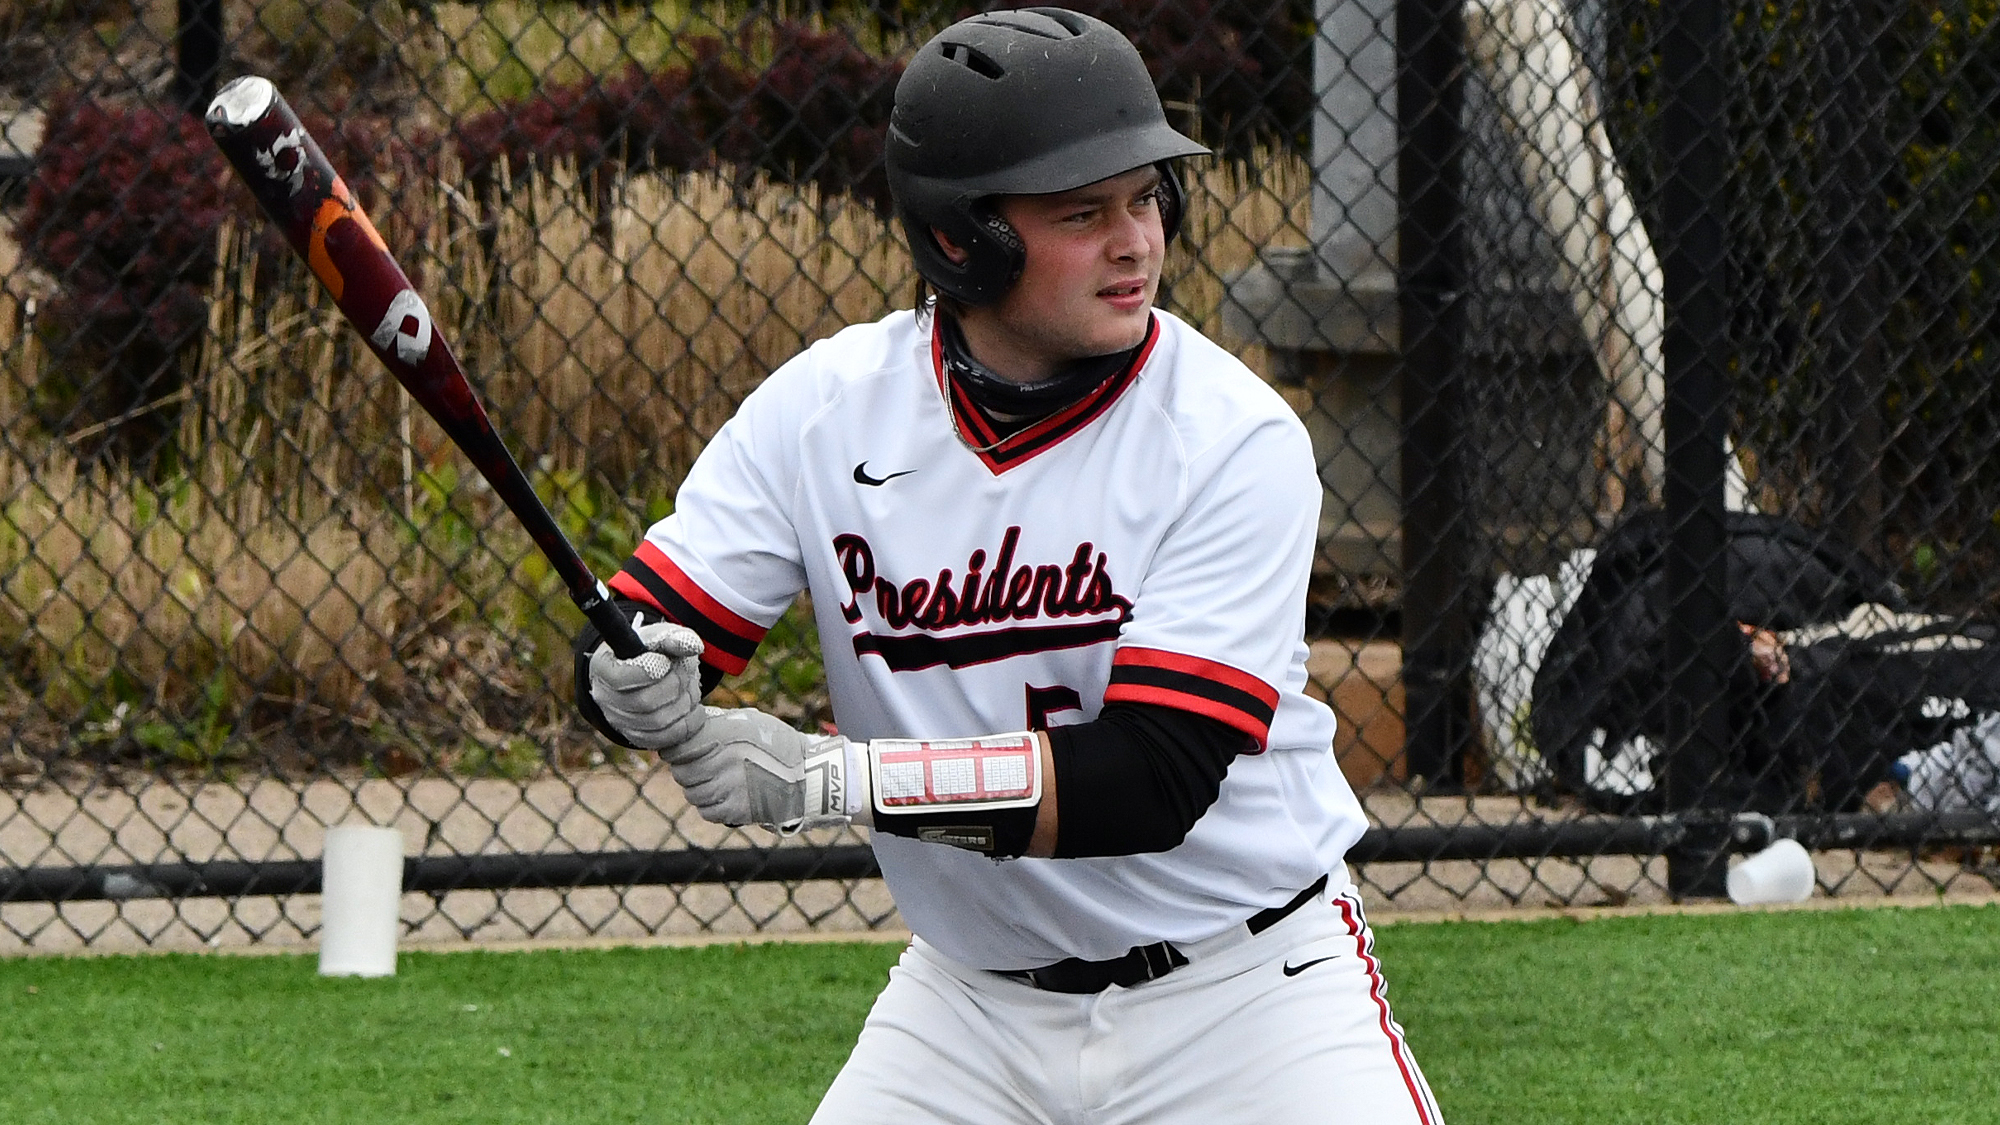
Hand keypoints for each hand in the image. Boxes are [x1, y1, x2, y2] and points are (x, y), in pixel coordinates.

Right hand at [587, 619, 706, 748]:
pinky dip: (688, 721)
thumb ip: (676, 637)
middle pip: (644, 702)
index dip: (648, 671)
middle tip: (683, 672)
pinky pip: (668, 737)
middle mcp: (604, 697)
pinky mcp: (638, 737)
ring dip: (684, 702)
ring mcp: (620, 722)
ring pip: (659, 722)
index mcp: (603, 666)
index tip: (665, 662)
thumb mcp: (662, 636)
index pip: (620, 678)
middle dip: (674, 685)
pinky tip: (690, 705)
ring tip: (688, 686)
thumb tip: (693, 646)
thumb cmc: (653, 651)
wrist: (652, 673)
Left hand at [668, 708, 853, 832]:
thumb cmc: (780, 745)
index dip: (676, 751)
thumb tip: (692, 724)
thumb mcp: (750, 722)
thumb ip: (719, 722)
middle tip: (702, 769)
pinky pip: (708, 812)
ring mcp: (726, 787)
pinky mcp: (734, 809)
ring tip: (717, 784)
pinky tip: (725, 797)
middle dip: (688, 772)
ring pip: (692, 794)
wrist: (809, 776)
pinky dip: (712, 807)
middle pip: (682, 773)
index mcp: (721, 735)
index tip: (681, 753)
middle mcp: (719, 760)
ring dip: (700, 790)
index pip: (677, 748)